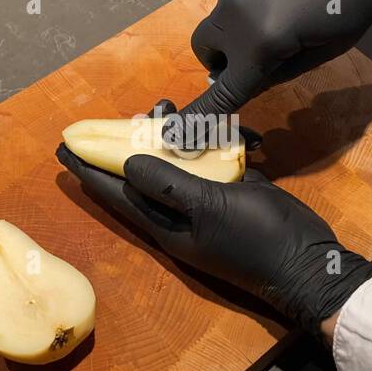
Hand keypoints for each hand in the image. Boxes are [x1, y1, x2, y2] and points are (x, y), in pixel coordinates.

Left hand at [57, 101, 371, 337]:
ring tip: (163, 109)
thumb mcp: (209, 208)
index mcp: (166, 224)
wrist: (309, 261)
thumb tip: (126, 161)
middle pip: (141, 175)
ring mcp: (207, 204)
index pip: (115, 194)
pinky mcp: (233, 193)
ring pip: (175, 165)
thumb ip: (167, 185)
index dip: (88, 171)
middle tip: (120, 115)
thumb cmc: (256, 238)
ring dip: (168, 137)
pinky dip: (206, 141)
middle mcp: (180, 214)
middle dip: (127, 143)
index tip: (62, 148)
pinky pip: (208, 162)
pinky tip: (209, 123)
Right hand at [172, 0, 371, 146]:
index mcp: (261, 43)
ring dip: (247, 20)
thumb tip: (258, 77)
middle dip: (222, 59)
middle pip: (206, 49)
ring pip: (225, 14)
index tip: (177, 135)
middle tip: (258, 53)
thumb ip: (286, 68)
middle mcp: (235, 13)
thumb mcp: (331, 43)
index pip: (224, 90)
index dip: (200, 117)